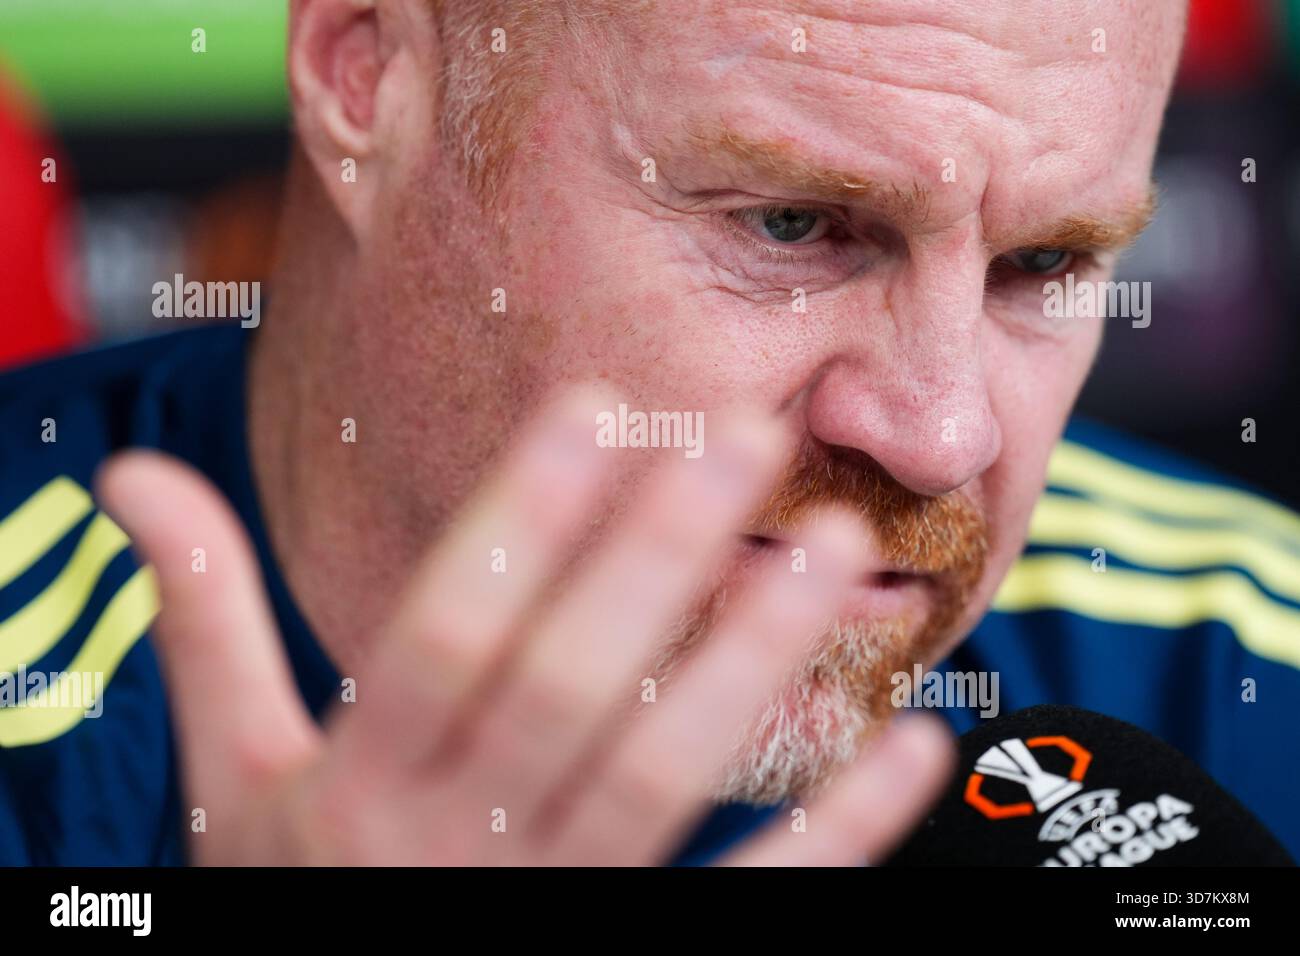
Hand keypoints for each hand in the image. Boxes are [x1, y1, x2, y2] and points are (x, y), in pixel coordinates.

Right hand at [98, 389, 952, 864]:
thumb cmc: (290, 891)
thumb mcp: (228, 774)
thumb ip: (204, 622)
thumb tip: (135, 474)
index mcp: (359, 781)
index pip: (444, 631)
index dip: (520, 522)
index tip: (598, 408)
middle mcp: (462, 840)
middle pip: (570, 684)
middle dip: (657, 558)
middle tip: (750, 438)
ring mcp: (558, 902)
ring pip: (665, 774)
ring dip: (754, 661)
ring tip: (838, 550)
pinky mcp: (635, 947)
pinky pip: (749, 897)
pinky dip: (841, 832)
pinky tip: (918, 746)